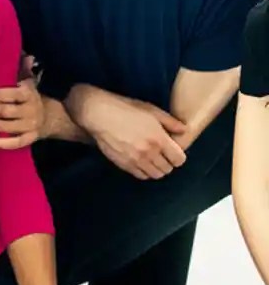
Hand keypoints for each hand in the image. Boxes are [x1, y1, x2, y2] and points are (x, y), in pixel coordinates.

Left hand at [0, 58, 43, 148]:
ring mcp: (30, 125)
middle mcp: (30, 110)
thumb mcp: (28, 82)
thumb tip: (27, 56)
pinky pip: (16, 143)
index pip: (11, 94)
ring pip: (7, 126)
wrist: (50, 117)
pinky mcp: (30, 138)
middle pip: (5, 111)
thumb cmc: (30, 97)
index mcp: (28, 94)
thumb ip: (24, 69)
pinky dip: (3, 143)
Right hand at [68, 86, 186, 179]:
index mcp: (159, 139)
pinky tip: (141, 162)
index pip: (179, 159)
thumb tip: (184, 130)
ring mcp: (135, 160)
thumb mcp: (151, 110)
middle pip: (167, 169)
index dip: (178, 156)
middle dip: (168, 163)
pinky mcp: (123, 164)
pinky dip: (144, 171)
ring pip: (155, 175)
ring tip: (152, 160)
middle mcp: (149, 152)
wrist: (100, 115)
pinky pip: (140, 175)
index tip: (173, 151)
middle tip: (163, 155)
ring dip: (156, 169)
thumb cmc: (126, 109)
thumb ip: (170, 122)